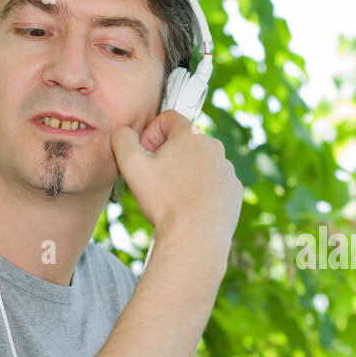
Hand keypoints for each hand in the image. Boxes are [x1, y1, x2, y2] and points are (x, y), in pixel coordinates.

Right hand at [111, 111, 241, 254]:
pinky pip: (214, 182)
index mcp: (192, 135)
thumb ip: (122, 139)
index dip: (150, 133)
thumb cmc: (165, 203)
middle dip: (167, 154)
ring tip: (172, 195)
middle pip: (184, 141)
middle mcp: (215, 148)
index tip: (145, 153)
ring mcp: (227, 170)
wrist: (195, 238)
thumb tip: (125, 133)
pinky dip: (201, 189)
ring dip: (184, 172)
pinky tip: (188, 205)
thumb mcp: (131, 165)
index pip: (167, 118)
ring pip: (200, 162)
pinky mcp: (233, 190)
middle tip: (155, 177)